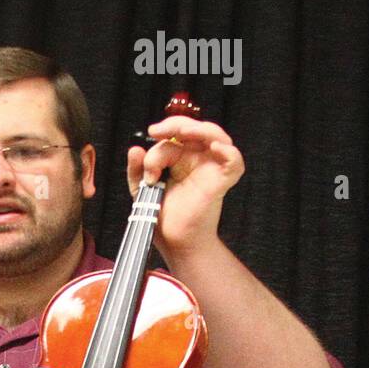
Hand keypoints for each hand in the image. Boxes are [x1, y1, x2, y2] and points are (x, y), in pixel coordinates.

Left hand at [127, 116, 244, 257]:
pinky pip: (234, 160)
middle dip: (177, 125)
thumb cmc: (162, 218)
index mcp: (181, 159)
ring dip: (201, 129)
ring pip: (216, 136)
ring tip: (182, 133)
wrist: (175, 242)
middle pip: (196, 129)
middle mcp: (198, 160)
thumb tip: (134, 149)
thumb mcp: (142, 190)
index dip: (164, 131)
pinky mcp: (221, 181)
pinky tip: (214, 147)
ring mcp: (211, 169)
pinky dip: (227, 151)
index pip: (176, 135)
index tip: (150, 134)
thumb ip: (137, 170)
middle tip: (159, 131)